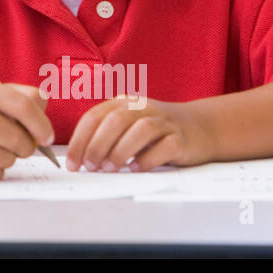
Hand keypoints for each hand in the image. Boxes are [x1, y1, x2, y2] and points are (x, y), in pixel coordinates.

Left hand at [66, 96, 214, 171]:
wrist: (200, 126)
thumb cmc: (157, 131)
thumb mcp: (128, 126)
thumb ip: (106, 136)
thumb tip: (81, 160)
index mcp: (123, 103)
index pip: (94, 117)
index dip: (80, 140)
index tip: (72, 163)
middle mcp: (142, 108)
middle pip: (115, 121)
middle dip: (97, 145)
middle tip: (90, 167)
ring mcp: (164, 121)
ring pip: (140, 129)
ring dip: (121, 151)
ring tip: (110, 168)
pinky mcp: (182, 138)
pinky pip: (165, 146)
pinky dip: (149, 158)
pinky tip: (138, 168)